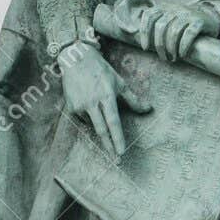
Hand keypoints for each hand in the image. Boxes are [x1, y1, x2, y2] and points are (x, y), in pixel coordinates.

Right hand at [60, 41, 149, 157]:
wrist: (76, 59)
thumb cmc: (101, 71)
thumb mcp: (119, 82)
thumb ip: (133, 99)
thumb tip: (149, 109)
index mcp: (106, 96)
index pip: (113, 122)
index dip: (118, 138)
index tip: (121, 152)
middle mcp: (92, 102)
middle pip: (102, 131)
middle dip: (109, 147)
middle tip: (117, 160)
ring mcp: (80, 105)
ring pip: (93, 124)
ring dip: (99, 123)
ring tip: (97, 105)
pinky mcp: (70, 107)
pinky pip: (83, 119)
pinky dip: (89, 117)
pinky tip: (88, 103)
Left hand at [137, 1, 219, 62]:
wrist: (210, 20)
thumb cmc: (184, 25)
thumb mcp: (169, 21)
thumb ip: (155, 25)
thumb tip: (135, 37)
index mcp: (164, 8)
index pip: (149, 15)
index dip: (144, 32)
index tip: (145, 48)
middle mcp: (175, 8)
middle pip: (161, 26)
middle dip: (159, 45)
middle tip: (163, 58)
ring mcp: (188, 13)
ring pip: (174, 31)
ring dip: (171, 48)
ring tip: (172, 58)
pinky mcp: (199, 21)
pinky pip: (188, 34)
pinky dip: (183, 46)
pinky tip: (182, 54)